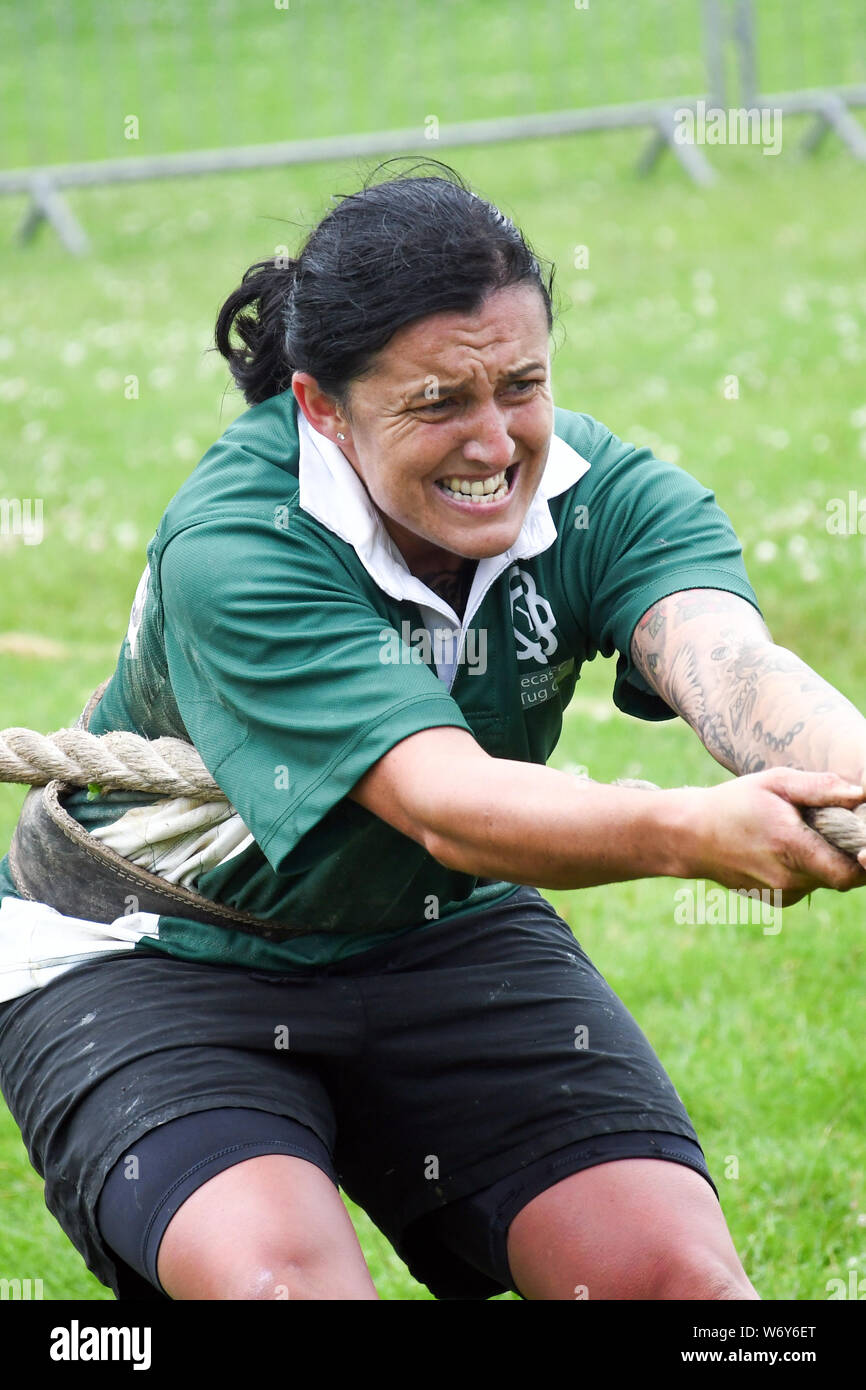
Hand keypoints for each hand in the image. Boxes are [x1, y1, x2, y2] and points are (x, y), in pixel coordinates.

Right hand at [680, 769, 865, 906]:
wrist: (691, 836)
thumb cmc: (735, 802)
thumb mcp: (775, 782)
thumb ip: (820, 788)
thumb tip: (861, 793)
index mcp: (791, 847)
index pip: (850, 872)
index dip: (865, 860)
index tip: (863, 842)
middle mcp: (788, 879)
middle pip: (841, 876)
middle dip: (846, 854)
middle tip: (830, 827)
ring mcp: (781, 894)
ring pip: (825, 880)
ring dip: (825, 860)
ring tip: (799, 834)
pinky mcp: (776, 900)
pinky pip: (807, 885)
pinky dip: (807, 869)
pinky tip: (783, 849)